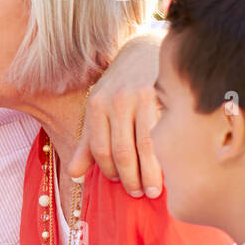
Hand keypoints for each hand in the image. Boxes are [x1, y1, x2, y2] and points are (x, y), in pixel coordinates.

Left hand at [70, 31, 162, 196]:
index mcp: (96, 105)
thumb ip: (88, 142)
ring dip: (150, 174)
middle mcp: (116, 101)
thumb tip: (74, 175)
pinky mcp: (166, 96)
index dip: (110, 172)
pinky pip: (166, 134)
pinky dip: (167, 156)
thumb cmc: (120, 86)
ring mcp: (142, 98)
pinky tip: (171, 169)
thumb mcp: (98, 109)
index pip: (100, 149)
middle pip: (122, 151)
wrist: (147, 50)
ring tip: (154, 191)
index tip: (119, 185)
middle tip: (138, 194)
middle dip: (130, 179)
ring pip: (146, 146)